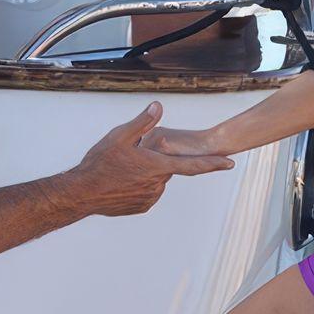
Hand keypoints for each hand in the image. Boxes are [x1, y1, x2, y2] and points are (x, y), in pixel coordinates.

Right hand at [72, 102, 232, 216]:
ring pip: (155, 180)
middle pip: (164, 167)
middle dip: (152, 160)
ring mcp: (149, 198)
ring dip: (144, 173)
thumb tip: (159, 106)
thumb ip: (142, 122)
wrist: (82, 193)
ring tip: (120, 170)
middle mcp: (158, 184)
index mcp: (157, 166)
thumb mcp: (119, 136)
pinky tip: (121, 182)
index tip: (231, 164)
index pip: (192, 165)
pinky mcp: (140, 207)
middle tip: (128, 157)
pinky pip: (146, 192)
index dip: (213, 164)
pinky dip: (138, 185)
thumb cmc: (99, 163)